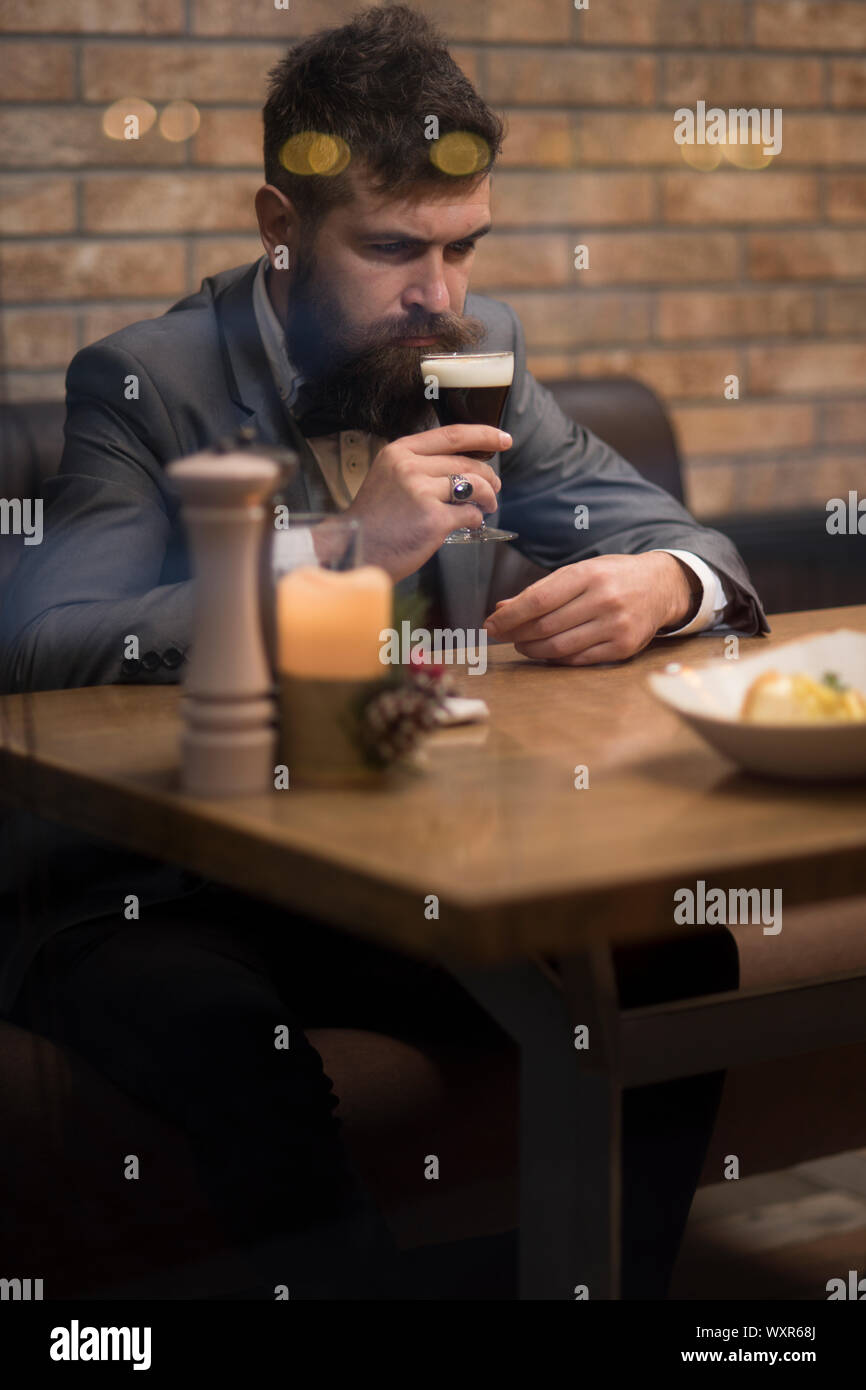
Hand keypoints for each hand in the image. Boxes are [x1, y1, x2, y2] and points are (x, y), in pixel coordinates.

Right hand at [344, 425, 509, 580]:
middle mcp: (409, 467)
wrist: (353, 550)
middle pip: (467, 463)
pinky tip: (469, 525)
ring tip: (488, 506)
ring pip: (473, 486)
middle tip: (494, 488)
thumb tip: (464, 468)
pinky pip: (470, 514)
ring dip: (488, 497)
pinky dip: (475, 520)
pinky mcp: (432, 519)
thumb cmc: (375, 520)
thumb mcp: (387, 478)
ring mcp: (421, 492)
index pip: (452, 434)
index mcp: (399, 452)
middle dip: (489, 476)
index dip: (483, 434)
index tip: (503, 438)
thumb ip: (418, 467)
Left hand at [482, 552, 697, 664]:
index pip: (538, 599)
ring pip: (559, 647)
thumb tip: (502, 610)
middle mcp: (604, 599)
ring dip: (532, 649)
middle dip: (516, 634)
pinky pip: (578, 659)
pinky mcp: (623, 647)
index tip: (491, 625)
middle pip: (545, 626)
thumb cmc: (612, 577)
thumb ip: (541, 591)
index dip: (510, 616)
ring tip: (522, 643)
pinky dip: (556, 658)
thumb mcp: (579, 572)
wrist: (660, 586)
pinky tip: (547, 652)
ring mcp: (616, 625)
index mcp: (588, 574)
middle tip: (502, 636)